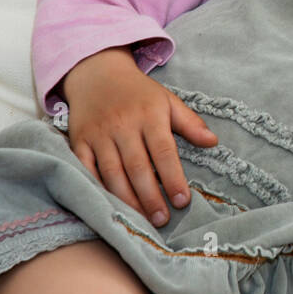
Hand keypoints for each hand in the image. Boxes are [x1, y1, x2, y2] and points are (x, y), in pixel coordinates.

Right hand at [59, 45, 217, 227]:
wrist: (96, 73)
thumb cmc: (138, 93)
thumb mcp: (167, 100)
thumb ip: (190, 123)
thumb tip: (213, 142)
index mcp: (149, 115)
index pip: (164, 152)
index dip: (173, 178)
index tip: (183, 200)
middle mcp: (123, 125)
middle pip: (138, 167)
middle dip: (151, 197)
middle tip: (162, 220)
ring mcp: (98, 134)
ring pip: (112, 173)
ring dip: (127, 199)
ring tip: (141, 219)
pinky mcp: (78, 141)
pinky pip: (86, 169)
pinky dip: (98, 189)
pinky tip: (110, 206)